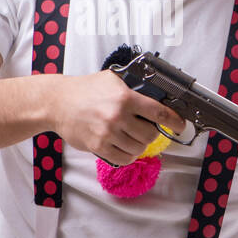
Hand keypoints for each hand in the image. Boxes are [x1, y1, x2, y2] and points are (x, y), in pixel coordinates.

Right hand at [49, 71, 186, 167]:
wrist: (57, 102)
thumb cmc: (85, 89)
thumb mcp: (111, 79)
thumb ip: (133, 86)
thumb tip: (156, 95)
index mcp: (125, 98)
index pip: (158, 113)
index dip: (174, 121)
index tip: (180, 125)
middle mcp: (118, 116)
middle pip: (150, 134)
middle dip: (151, 132)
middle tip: (144, 128)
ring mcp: (108, 133)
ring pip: (138, 148)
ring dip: (138, 144)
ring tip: (130, 136)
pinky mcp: (98, 146)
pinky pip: (123, 158)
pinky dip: (127, 155)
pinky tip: (123, 146)